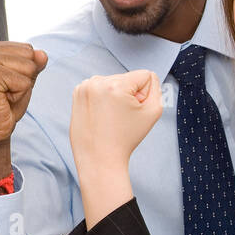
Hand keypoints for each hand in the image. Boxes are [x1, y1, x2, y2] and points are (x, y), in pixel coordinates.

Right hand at [0, 41, 47, 189]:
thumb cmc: (1, 107)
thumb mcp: (22, 80)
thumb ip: (32, 63)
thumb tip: (42, 54)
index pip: (26, 48)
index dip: (23, 71)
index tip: (5, 85)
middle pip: (28, 53)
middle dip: (24, 77)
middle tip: (5, 93)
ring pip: (29, 66)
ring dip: (21, 86)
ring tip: (3, 96)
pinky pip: (23, 81)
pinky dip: (19, 95)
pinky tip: (2, 101)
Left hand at [68, 70, 161, 227]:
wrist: (99, 158)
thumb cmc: (126, 138)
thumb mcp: (153, 111)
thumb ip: (156, 88)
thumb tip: (145, 79)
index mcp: (115, 85)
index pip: (145, 76)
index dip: (145, 95)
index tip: (133, 112)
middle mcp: (96, 82)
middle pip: (127, 79)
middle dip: (128, 96)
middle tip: (120, 118)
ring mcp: (84, 87)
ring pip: (114, 82)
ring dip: (115, 97)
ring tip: (110, 117)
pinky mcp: (78, 93)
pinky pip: (100, 88)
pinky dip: (103, 99)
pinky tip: (101, 115)